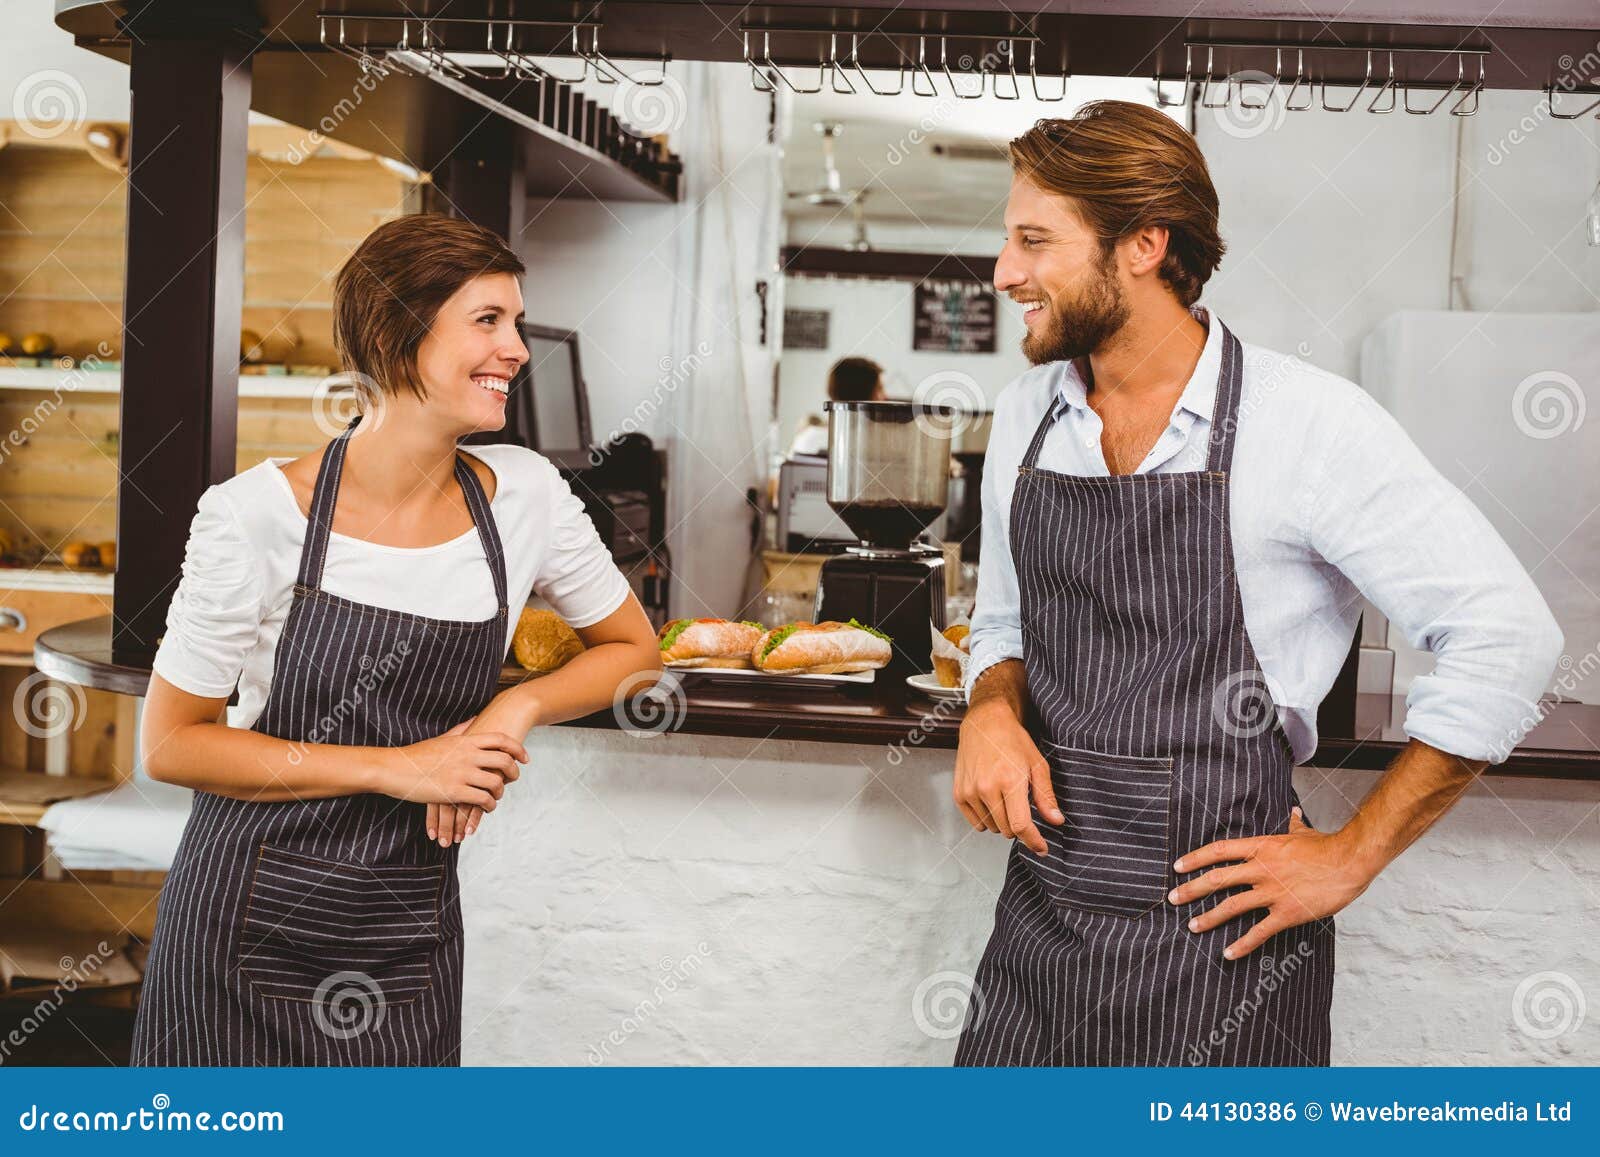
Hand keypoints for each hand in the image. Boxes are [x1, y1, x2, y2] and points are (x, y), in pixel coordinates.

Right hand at [381, 722, 524, 829]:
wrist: (393, 768)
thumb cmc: (417, 755)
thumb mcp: (443, 738)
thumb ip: (462, 729)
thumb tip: (476, 719)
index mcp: (465, 740)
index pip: (501, 740)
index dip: (518, 749)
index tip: (525, 758)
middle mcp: (467, 755)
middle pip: (504, 761)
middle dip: (514, 772)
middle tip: (513, 779)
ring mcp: (461, 773)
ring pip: (496, 783)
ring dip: (500, 792)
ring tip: (497, 796)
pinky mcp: (454, 792)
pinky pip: (482, 799)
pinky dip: (489, 805)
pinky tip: (486, 807)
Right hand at [952, 701, 1062, 855]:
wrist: (985, 724)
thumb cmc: (1013, 741)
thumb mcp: (1038, 765)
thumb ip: (1046, 796)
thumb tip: (1056, 821)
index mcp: (1009, 780)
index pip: (1020, 825)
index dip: (1033, 841)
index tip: (1042, 848)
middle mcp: (986, 787)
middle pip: (1006, 830)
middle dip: (1019, 826)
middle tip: (1023, 808)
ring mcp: (970, 791)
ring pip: (991, 827)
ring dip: (1002, 822)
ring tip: (1006, 798)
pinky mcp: (959, 793)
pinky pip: (976, 823)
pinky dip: (987, 819)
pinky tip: (992, 801)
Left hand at [1169, 807, 1374, 959]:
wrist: (1349, 862)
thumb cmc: (1327, 847)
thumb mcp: (1303, 832)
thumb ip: (1291, 825)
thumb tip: (1292, 812)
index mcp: (1261, 847)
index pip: (1219, 851)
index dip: (1195, 859)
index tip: (1177, 867)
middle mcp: (1261, 869)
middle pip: (1218, 879)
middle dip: (1191, 889)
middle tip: (1172, 898)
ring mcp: (1272, 892)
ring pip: (1232, 906)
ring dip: (1209, 917)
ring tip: (1192, 926)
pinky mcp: (1287, 913)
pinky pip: (1259, 932)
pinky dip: (1242, 945)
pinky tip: (1228, 953)